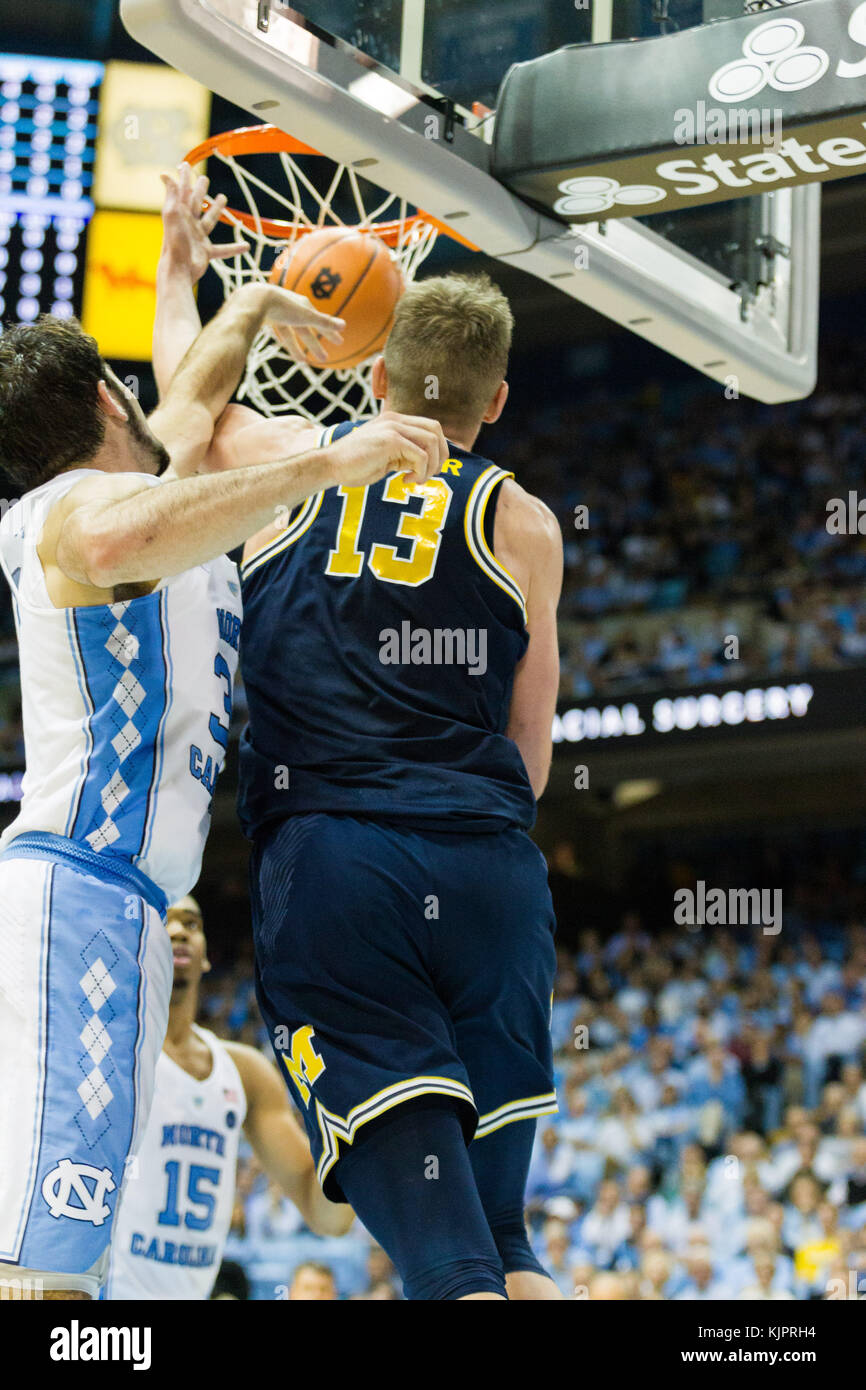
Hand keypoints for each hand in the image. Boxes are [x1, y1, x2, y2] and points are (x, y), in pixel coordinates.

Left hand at [159, 162, 247, 284]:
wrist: (179, 269)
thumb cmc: (174, 242)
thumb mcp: (172, 215)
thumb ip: (172, 195)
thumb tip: (165, 174)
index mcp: (180, 213)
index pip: (183, 190)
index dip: (183, 177)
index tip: (184, 164)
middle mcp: (188, 223)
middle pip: (195, 202)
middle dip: (200, 190)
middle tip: (204, 179)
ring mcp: (198, 237)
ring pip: (209, 220)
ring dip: (216, 210)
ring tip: (223, 199)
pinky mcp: (206, 252)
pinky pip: (222, 250)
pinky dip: (234, 248)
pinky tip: (246, 246)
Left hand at [263, 284, 345, 363]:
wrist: (254, 301)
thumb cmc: (282, 307)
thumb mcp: (305, 316)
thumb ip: (324, 322)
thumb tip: (345, 326)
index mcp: (302, 305)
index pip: (320, 321)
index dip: (329, 332)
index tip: (340, 343)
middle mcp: (291, 307)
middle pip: (305, 330)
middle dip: (315, 345)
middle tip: (324, 359)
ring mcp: (277, 313)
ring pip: (291, 334)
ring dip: (298, 348)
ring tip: (304, 363)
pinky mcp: (264, 318)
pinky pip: (278, 333)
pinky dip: (285, 342)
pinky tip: (286, 349)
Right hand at [324, 410, 447, 487]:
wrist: (330, 466)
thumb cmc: (355, 466)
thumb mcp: (387, 458)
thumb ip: (405, 455)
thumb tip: (428, 464)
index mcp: (394, 421)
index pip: (429, 427)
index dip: (436, 449)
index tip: (426, 470)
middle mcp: (395, 420)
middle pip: (436, 429)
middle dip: (440, 455)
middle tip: (430, 474)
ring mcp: (393, 427)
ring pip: (432, 442)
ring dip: (431, 465)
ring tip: (417, 480)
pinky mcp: (391, 440)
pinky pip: (421, 456)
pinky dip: (420, 472)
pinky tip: (406, 480)